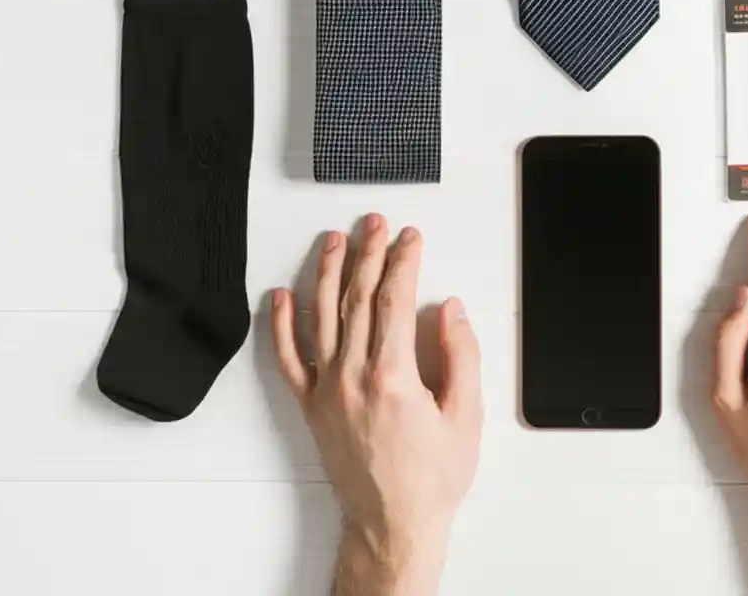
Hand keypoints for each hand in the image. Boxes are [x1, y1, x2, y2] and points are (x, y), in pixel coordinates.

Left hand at [270, 214, 482, 595]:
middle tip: (375, 223)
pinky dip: (281, 324)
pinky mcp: (311, 407)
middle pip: (357, 299)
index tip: (410, 238)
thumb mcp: (466, 417)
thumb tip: (450, 311)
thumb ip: (461, 358)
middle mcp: (353, 378)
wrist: (392, 523)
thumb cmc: (431, 478)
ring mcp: (327, 391)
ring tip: (334, 240)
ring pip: (321, 317)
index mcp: (393, 377)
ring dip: (327, 273)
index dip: (402, 262)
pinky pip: (289, 358)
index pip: (393, 301)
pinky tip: (280, 296)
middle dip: (368, 254)